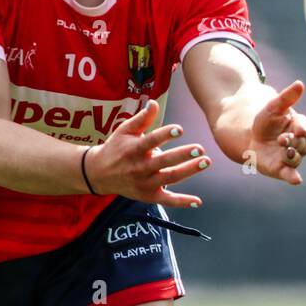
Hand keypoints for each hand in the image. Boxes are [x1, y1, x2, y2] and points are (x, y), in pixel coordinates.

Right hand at [85, 98, 210, 207]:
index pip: (150, 141)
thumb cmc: (116, 148)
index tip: (180, 129)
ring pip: (170, 178)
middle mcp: (139, 168)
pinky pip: (167, 200)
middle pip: (163, 161)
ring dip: (189, 171)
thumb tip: (154, 102)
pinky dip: (182, 202)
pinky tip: (198, 201)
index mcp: (133, 149)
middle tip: (200, 149)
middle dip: (182, 155)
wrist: (99, 174)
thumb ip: (142, 118)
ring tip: (206, 161)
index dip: (164, 135)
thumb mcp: (125, 130)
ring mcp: (144, 183)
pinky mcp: (148, 196)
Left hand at [246, 80, 305, 185]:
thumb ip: (287, 97)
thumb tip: (300, 83)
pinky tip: (297, 180)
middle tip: (283, 139)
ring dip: (292, 156)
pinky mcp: (281, 169)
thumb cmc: (266, 120)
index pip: (305, 127)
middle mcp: (298, 143)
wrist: (250, 136)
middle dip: (294, 142)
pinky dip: (294, 177)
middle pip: (302, 144)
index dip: (302, 128)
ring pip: (296, 158)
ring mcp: (290, 157)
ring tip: (285, 153)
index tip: (298, 129)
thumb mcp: (273, 107)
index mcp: (299, 126)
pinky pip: (290, 174)